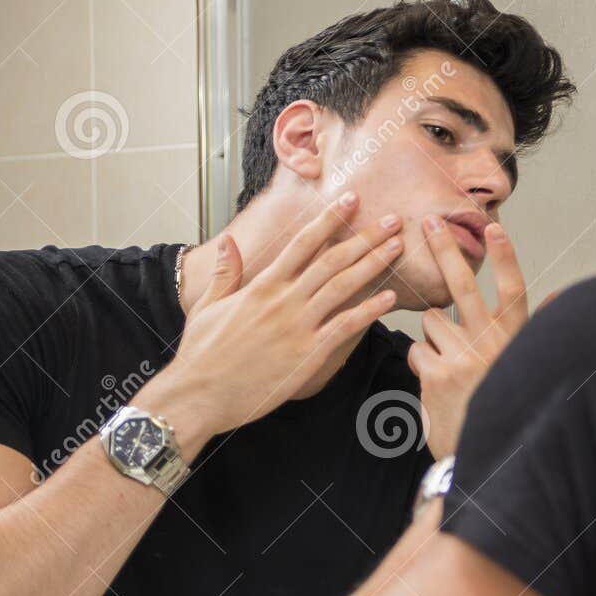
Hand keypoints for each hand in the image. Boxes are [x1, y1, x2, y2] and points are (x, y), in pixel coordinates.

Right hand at [153, 194, 404, 438]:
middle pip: (331, 260)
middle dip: (364, 238)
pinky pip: (344, 327)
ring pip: (342, 287)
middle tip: (391, 220)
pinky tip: (388, 298)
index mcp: (261, 286)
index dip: (329, 219)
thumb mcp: (207, 306)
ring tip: (397, 247)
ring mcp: (296, 327)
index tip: (350, 200)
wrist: (197, 395)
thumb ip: (224, 272)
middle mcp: (282, 301)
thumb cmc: (201, 355)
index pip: (302, 243)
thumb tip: (228, 242)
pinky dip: (368, 311)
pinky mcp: (306, 355)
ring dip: (373, 265)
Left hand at [407, 217, 526, 458]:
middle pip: (463, 285)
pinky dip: (423, 361)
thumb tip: (557, 299)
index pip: (512, 288)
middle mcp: (491, 343)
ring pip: (432, 321)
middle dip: (444, 248)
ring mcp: (461, 357)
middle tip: (429, 222)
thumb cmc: (505, 409)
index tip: (492, 227)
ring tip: (450, 362)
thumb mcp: (525, 367)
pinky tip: (438, 382)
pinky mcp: (435, 374)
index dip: (503, 256)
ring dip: (434, 335)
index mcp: (514, 338)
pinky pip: (418, 350)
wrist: (486, 459)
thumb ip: (534, 329)